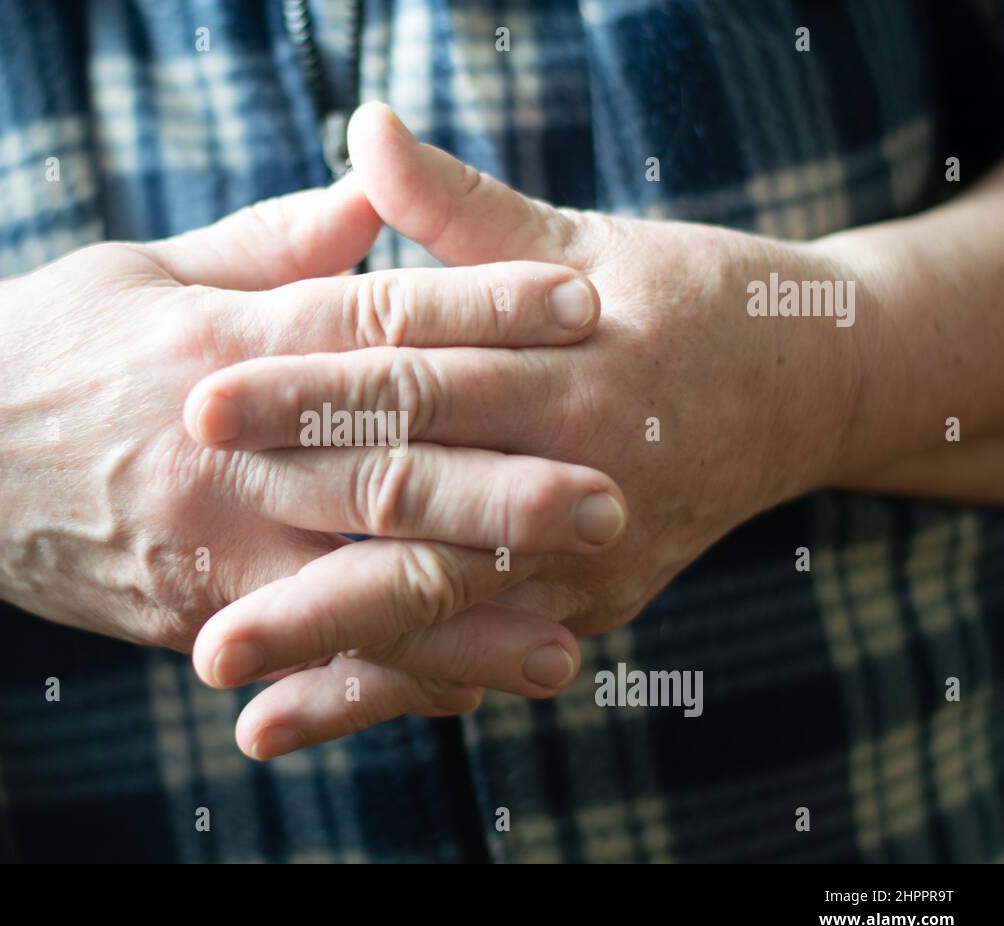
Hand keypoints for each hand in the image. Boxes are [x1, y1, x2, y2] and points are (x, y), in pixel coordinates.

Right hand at [0, 176, 617, 674]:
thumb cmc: (43, 345)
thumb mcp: (144, 270)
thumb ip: (266, 244)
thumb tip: (368, 193)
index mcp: (215, 341)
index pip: (371, 320)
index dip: (481, 306)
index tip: (582, 301)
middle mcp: (216, 448)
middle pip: (382, 463)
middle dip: (503, 483)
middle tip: (613, 494)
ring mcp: (200, 543)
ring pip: (353, 577)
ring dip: (465, 611)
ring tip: (565, 634)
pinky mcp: (185, 612)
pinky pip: (301, 650)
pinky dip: (383, 677)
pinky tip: (462, 691)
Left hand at [191, 104, 865, 752]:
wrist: (809, 383)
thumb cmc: (680, 297)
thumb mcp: (577, 240)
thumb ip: (461, 204)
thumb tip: (364, 126)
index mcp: (565, 364)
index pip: (411, 377)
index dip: (305, 389)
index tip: (201, 403)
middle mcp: (576, 470)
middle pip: (417, 511)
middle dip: (302, 554)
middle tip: (195, 591)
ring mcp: (589, 555)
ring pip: (444, 606)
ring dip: (335, 650)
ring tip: (232, 688)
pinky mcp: (591, 606)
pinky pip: (481, 655)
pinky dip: (394, 689)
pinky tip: (304, 720)